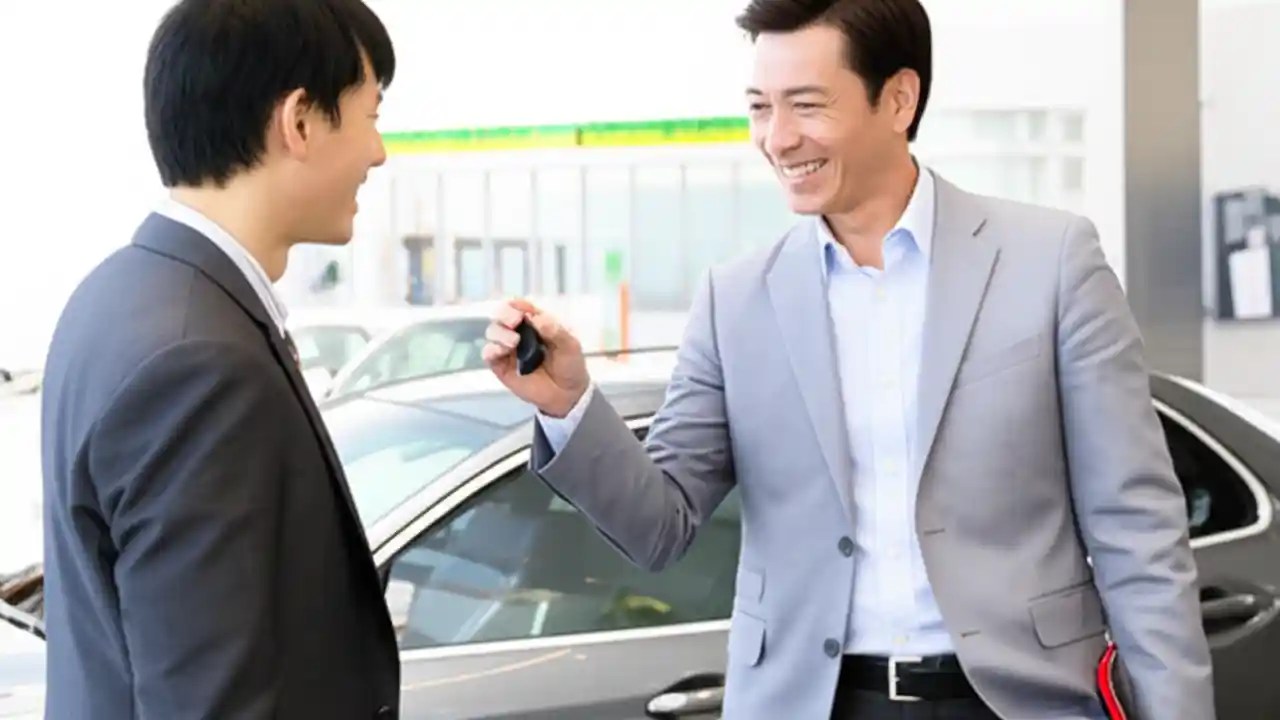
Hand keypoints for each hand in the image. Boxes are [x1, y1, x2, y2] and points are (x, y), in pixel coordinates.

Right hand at [482, 299, 589, 416]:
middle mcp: (518, 332)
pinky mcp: (502, 367)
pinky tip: (502, 351)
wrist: (567, 394)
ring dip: (500, 332)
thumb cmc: (570, 365)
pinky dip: (492, 349)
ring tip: (514, 341)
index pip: (519, 306)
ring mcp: (509, 349)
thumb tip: (535, 317)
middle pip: (501, 315)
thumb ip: (554, 330)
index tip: (520, 308)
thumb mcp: (570, 345)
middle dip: (504, 314)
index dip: (516, 304)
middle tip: (514, 321)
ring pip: (492, 332)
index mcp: (535, 322)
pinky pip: (489, 354)